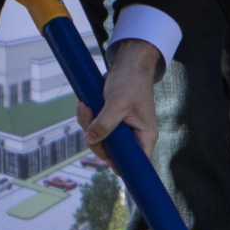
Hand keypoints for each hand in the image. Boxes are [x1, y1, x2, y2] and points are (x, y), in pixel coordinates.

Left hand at [78, 40, 161, 162]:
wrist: (128, 64)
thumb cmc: (131, 82)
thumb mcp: (118, 103)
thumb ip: (105, 124)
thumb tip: (91, 139)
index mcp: (145, 136)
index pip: (137, 163)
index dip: (121, 165)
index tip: (106, 158)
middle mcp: (134, 136)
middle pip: (112, 154)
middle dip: (96, 139)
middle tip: (89, 121)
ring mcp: (121, 130)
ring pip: (99, 140)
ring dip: (88, 125)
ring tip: (86, 105)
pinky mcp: (110, 121)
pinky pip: (94, 128)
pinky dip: (87, 118)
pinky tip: (85, 104)